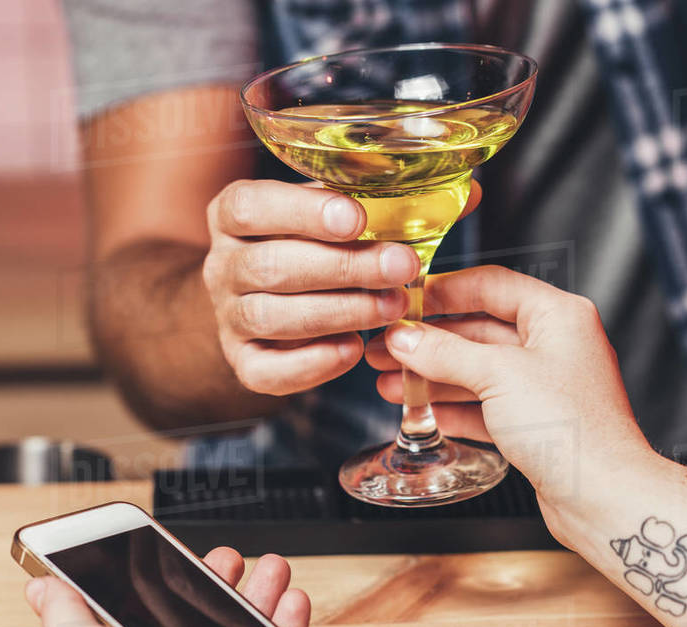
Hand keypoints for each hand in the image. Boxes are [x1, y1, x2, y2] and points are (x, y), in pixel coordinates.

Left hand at [25, 550, 307, 626]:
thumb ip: (68, 619)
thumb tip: (40, 589)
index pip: (124, 613)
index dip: (144, 578)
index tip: (165, 549)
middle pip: (182, 620)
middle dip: (208, 583)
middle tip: (227, 559)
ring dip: (253, 597)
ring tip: (271, 570)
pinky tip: (288, 606)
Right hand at [203, 179, 479, 395]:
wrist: (271, 300)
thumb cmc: (318, 249)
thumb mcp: (344, 216)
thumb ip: (394, 204)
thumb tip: (464, 195)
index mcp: (236, 215)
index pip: (251, 207)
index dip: (302, 212)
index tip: (357, 219)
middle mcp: (221, 265)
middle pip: (271, 266)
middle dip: (344, 268)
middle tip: (401, 269)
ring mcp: (229, 318)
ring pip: (272, 317)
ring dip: (340, 313)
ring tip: (391, 308)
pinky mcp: (244, 362)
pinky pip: (269, 371)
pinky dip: (313, 364)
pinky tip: (352, 350)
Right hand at [365, 266, 652, 530]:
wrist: (603, 495)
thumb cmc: (574, 429)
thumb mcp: (499, 376)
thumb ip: (446, 353)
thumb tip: (407, 338)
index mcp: (558, 316)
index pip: (491, 285)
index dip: (443, 291)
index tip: (405, 301)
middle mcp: (556, 346)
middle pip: (479, 330)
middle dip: (430, 342)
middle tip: (387, 348)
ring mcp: (546, 386)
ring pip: (479, 371)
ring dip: (434, 377)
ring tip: (392, 383)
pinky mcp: (537, 423)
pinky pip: (487, 406)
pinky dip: (454, 407)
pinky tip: (423, 412)